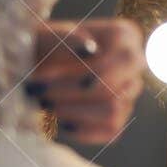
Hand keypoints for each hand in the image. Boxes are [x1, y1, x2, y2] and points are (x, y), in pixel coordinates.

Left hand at [24, 18, 144, 145]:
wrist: (33, 65)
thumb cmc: (42, 46)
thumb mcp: (48, 37)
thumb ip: (66, 40)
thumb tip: (88, 50)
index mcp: (124, 36)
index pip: (123, 60)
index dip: (89, 73)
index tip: (45, 79)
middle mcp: (133, 65)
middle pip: (116, 89)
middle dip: (71, 95)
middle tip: (36, 92)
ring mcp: (128, 93)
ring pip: (113, 113)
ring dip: (71, 111)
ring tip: (42, 103)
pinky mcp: (118, 118)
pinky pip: (110, 131)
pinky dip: (81, 129)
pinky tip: (56, 119)